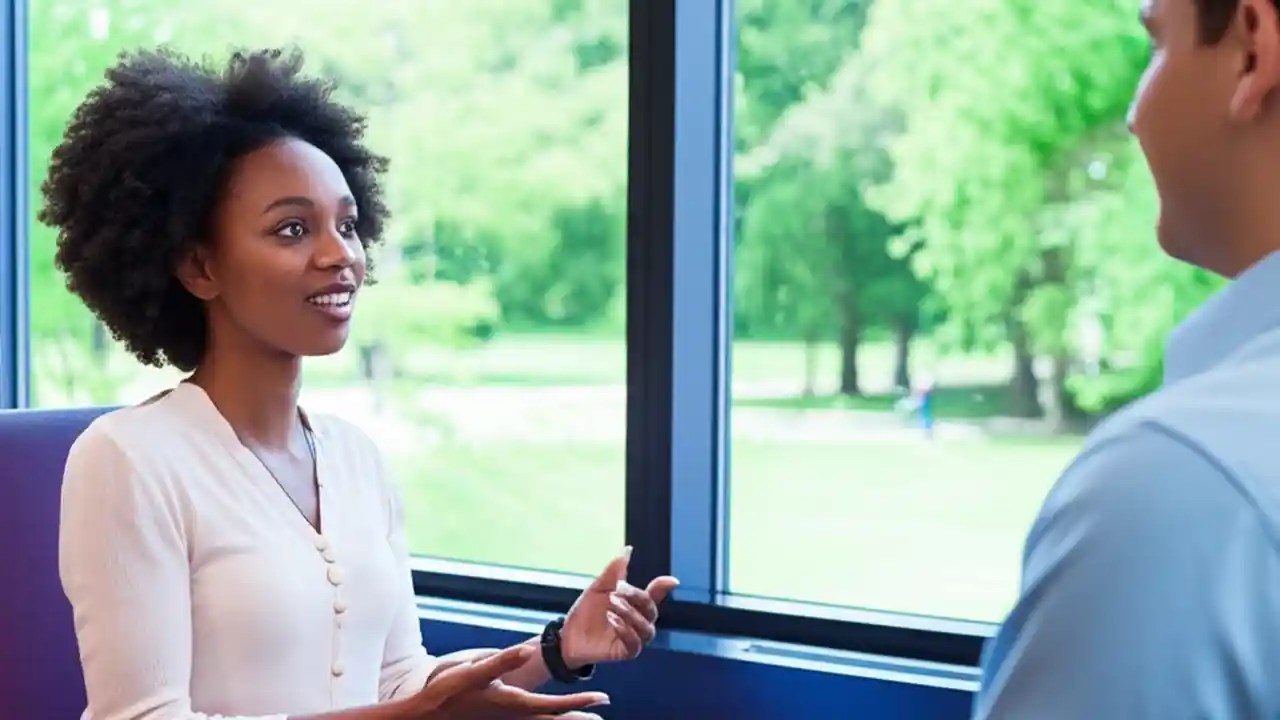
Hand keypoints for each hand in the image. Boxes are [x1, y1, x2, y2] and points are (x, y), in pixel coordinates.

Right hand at [407, 645, 608, 718]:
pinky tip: (547, 717)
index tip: (603, 700)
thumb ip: (502, 660)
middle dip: (578, 718)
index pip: (555, 705)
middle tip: (601, 718)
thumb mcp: (474, 671)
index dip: (580, 702)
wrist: (428, 715)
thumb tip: (528, 649)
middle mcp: (515, 717)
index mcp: (514, 704)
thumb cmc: (449, 693)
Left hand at [560, 547, 679, 667]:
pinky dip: (625, 630)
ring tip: (612, 604)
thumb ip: (614, 571)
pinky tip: (612, 620)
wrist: (568, 635)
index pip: (653, 596)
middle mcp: (639, 622)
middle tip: (617, 590)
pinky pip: (634, 644)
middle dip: (636, 597)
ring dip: (630, 614)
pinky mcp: (625, 653)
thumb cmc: (586, 612)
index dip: (663, 588)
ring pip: (646, 629)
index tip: (671, 581)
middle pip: (651, 610)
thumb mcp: (599, 588)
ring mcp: (634, 638)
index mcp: (635, 605)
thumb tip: (628, 549)